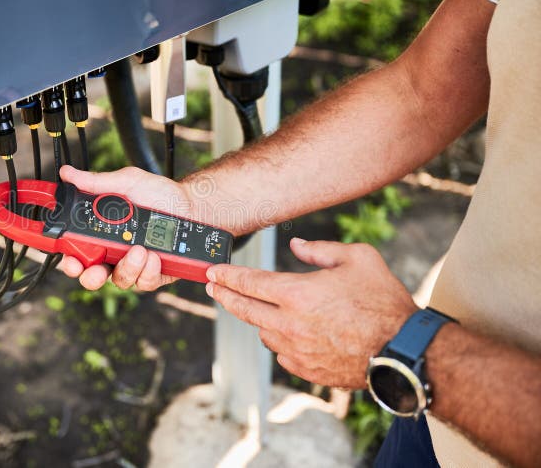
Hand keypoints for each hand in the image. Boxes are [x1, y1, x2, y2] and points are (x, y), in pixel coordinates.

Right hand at [58, 165, 190, 290]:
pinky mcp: (154, 274)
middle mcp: (114, 252)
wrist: (192, 204)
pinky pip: (145, 282)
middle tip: (98, 270)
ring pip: (120, 280)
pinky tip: (154, 256)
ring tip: (140, 249)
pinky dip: (148, 271)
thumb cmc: (158, 194)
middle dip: (91, 278)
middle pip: (93, 276)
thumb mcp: (126, 182)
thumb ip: (96, 182)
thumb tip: (68, 173)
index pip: (78, 253)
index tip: (72, 260)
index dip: (71, 261)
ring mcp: (134, 265)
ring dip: (128, 268)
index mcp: (101, 233)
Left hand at [206, 238, 417, 388]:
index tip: (212, 272)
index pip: (249, 282)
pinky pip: (281, 354)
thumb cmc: (383, 302)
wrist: (403, 350)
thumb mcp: (358, 258)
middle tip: (214, 288)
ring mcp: (295, 351)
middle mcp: (289, 324)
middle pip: (244, 309)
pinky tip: (289, 334)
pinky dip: (281, 341)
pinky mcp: (306, 370)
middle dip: (224, 296)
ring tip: (261, 309)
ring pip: (263, 332)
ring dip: (259, 319)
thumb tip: (296, 246)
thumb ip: (321, 250)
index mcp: (297, 294)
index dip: (227, 275)